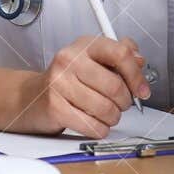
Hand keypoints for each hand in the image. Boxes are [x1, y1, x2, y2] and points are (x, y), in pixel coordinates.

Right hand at [19, 35, 150, 137]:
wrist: (31, 97)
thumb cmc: (67, 79)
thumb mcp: (92, 60)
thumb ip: (118, 56)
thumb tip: (140, 60)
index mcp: (84, 45)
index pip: (120, 54)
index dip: (137, 76)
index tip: (142, 90)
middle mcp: (70, 60)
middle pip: (115, 86)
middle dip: (125, 102)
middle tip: (122, 105)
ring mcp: (60, 83)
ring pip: (105, 108)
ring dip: (113, 117)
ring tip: (108, 114)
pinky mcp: (55, 107)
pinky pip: (91, 125)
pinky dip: (100, 129)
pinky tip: (95, 123)